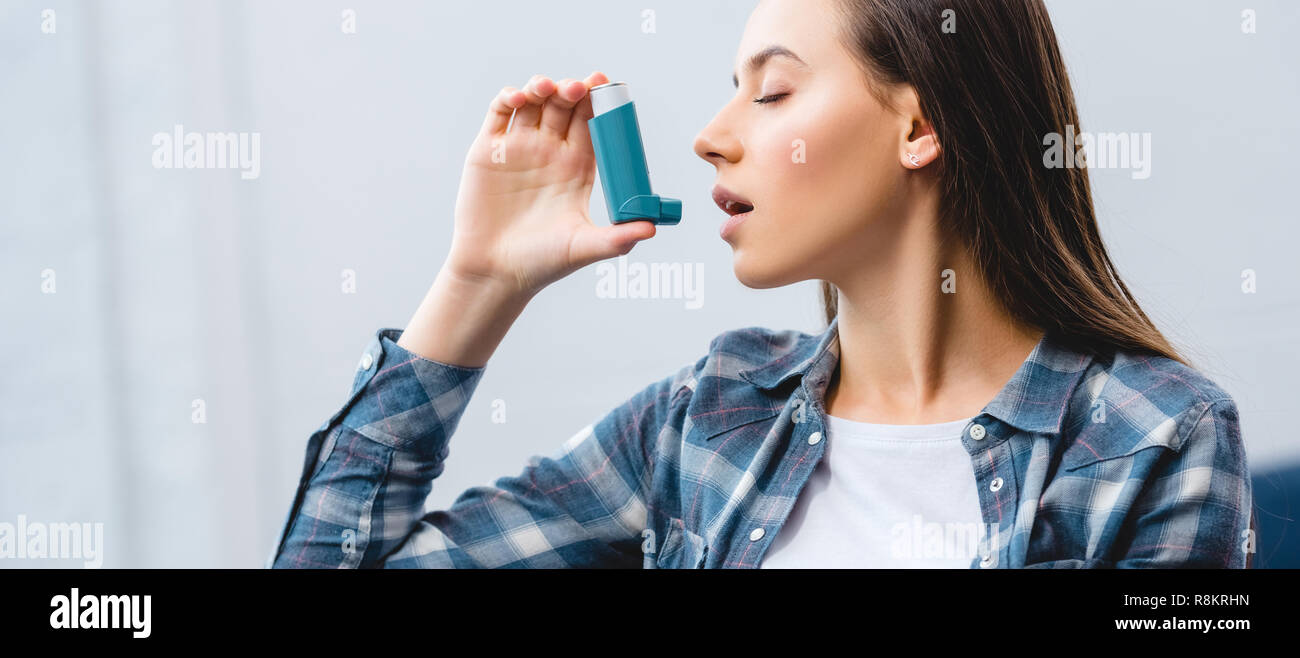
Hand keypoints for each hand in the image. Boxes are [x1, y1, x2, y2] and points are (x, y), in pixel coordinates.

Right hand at [446, 71, 656, 297]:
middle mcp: (550, 152)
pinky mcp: (488, 150)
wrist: (494, 273)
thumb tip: (652, 230)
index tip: (607, 88)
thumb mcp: (584, 248)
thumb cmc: (541, 263)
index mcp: (577, 167)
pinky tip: (517, 98)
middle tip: (580, 87)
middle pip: (565, 106)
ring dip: (542, 86)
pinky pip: (499, 113)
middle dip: (574, 90)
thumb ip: (617, 239)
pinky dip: (508, 97)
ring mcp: (519, 148)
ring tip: (548, 88)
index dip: (600, 104)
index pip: (593, 124)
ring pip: (533, 102)